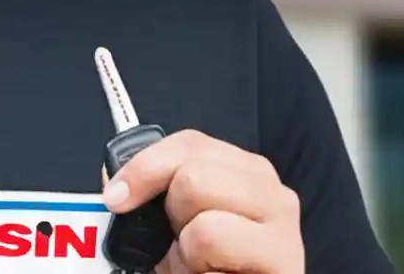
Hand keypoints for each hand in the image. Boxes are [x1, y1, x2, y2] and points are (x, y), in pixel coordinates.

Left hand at [102, 130, 303, 273]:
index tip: (116, 197)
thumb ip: (153, 190)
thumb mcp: (176, 219)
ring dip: (189, 255)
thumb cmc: (208, 262)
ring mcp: (286, 236)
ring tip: (203, 264)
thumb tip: (116, 183)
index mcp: (247, 171)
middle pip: (194, 178)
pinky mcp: (283, 269)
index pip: (191, 143)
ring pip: (206, 227)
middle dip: (172, 217)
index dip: (144, 167)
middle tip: (183, 241)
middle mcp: (274, 196)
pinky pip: (215, 270)